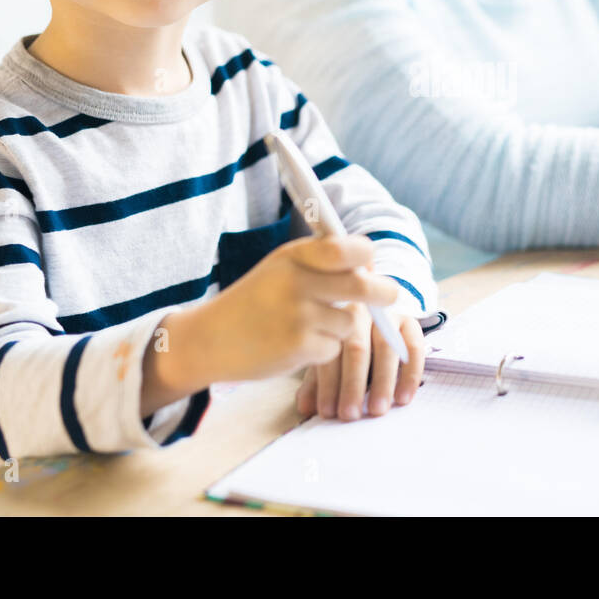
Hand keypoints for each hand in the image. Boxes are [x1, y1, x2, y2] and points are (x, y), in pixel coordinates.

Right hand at [172, 235, 398, 386]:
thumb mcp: (281, 269)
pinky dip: (323, 350)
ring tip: (311, 326)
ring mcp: (298, 316)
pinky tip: (297, 345)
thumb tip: (371, 269)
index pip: (347, 249)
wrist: (209, 339)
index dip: (365, 257)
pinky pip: (334, 348)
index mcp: (294, 256)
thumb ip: (321, 264)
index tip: (368, 265)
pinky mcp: (298, 347)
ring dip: (341, 327)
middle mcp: (297, 282)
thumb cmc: (255, 301)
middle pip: (362, 286)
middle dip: (384, 292)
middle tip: (389, 295)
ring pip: (350, 322)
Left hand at [296, 298, 425, 420]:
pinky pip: (414, 348)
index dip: (327, 385)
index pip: (330, 353)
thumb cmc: (348, 345)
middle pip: (356, 349)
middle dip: (352, 385)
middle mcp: (359, 313)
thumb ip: (317, 383)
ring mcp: (387, 316)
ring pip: (386, 348)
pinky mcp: (411, 322)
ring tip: (376, 409)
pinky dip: (410, 375)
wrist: (379, 318)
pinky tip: (403, 398)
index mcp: (332, 321)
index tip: (327, 412)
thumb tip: (304, 407)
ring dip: (382, 382)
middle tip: (350, 414)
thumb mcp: (330, 360)